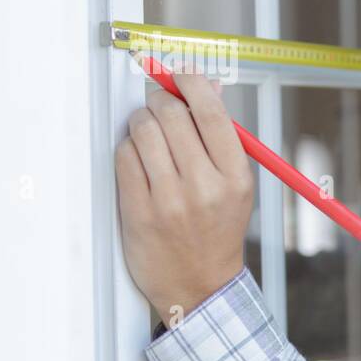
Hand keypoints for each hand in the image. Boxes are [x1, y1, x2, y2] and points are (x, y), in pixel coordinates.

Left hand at [115, 64, 254, 324]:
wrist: (200, 285)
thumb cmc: (218, 230)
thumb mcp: (235, 185)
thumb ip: (222, 137)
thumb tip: (210, 88)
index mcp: (236, 176)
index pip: (210, 112)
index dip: (191, 83)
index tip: (180, 74)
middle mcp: (205, 186)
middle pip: (171, 115)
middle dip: (161, 102)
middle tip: (160, 106)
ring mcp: (169, 200)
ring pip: (143, 131)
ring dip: (142, 125)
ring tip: (150, 137)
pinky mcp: (138, 211)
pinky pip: (124, 157)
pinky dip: (128, 151)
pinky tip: (140, 163)